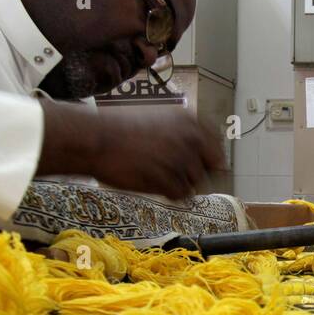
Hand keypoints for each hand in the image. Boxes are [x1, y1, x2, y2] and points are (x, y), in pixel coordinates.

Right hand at [39, 101, 225, 199]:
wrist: (95, 139)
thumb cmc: (120, 128)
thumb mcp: (159, 118)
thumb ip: (184, 134)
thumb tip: (211, 157)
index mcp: (190, 120)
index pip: (218, 146)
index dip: (210, 160)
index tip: (202, 167)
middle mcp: (191, 138)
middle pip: (212, 168)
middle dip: (197, 174)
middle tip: (175, 175)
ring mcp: (182, 159)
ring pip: (196, 184)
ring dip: (179, 184)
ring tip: (155, 175)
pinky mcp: (169, 179)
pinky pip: (181, 196)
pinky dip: (169, 195)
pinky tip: (152, 184)